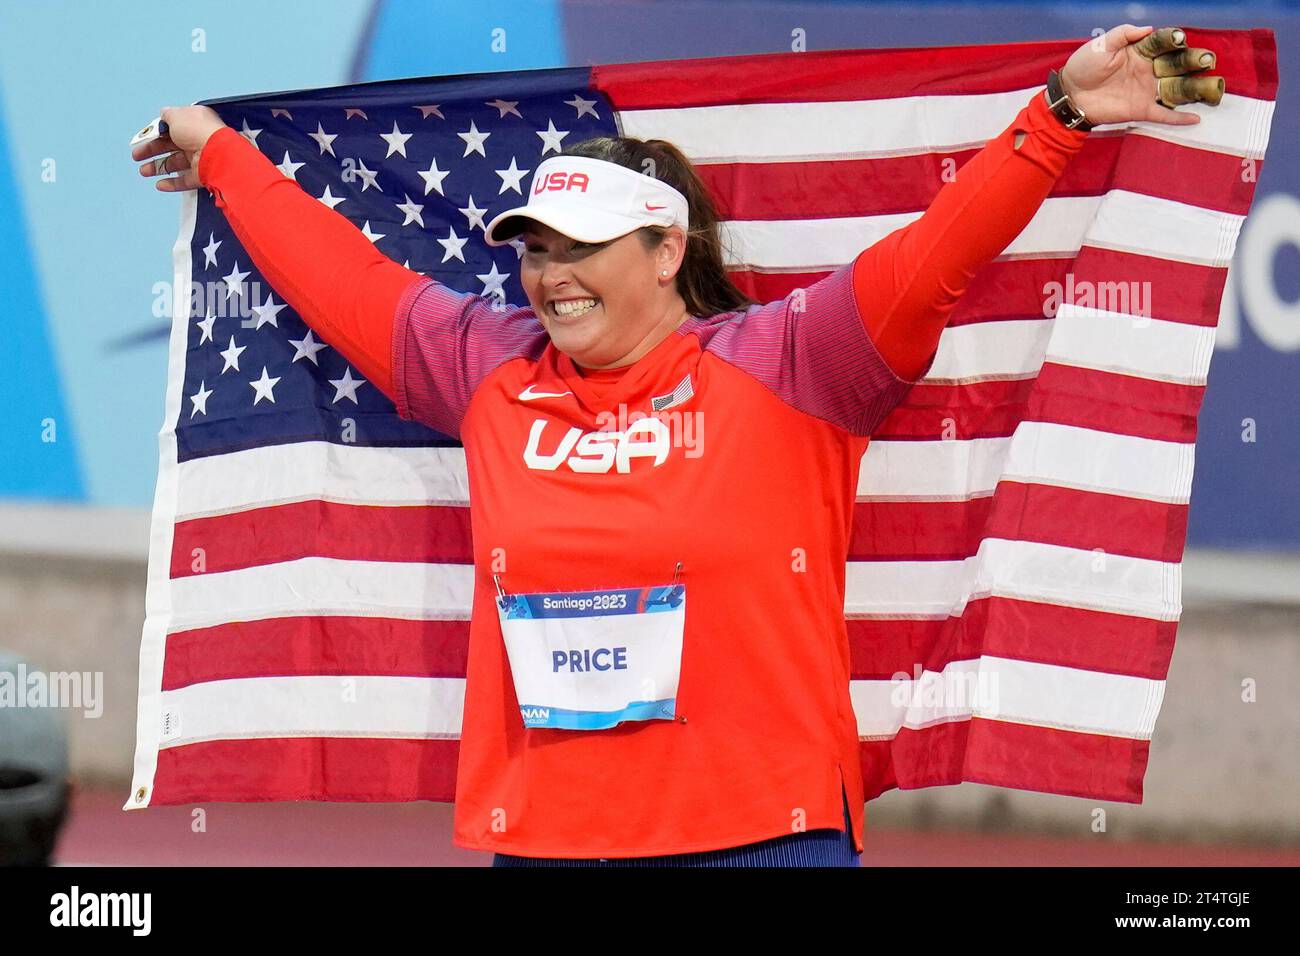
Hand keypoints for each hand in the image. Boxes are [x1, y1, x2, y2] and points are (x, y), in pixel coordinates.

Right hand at [131, 105, 227, 191]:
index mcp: (194, 122)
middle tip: (136, 156)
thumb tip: (163, 113)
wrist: (217, 154)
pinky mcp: (203, 176)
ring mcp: (201, 158)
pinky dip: (172, 183)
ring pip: (176, 163)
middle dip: (152, 151)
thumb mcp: (177, 116)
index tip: (144, 138)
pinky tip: (159, 185)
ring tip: (143, 172)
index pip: (173, 126)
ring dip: (158, 167)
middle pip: (171, 146)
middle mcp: (198, 139)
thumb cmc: (195, 130)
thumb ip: (167, 115)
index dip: (157, 132)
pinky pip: (186, 180)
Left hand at [1059, 25, 1224, 126]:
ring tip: (1214, 87)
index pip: (1163, 43)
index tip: (1180, 39)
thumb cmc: (1084, 66)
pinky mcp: (1142, 109)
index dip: (1173, 40)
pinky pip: (1163, 114)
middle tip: (1207, 60)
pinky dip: (1179, 118)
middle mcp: (1150, 69)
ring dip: (1196, 88)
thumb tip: (1147, 28)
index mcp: (1141, 51)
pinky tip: (1196, 118)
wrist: (1070, 95)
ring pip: (1178, 88)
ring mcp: (1148, 90)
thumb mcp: (1101, 45)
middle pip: (1178, 65)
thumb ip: (1123, 34)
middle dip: (1194, 62)